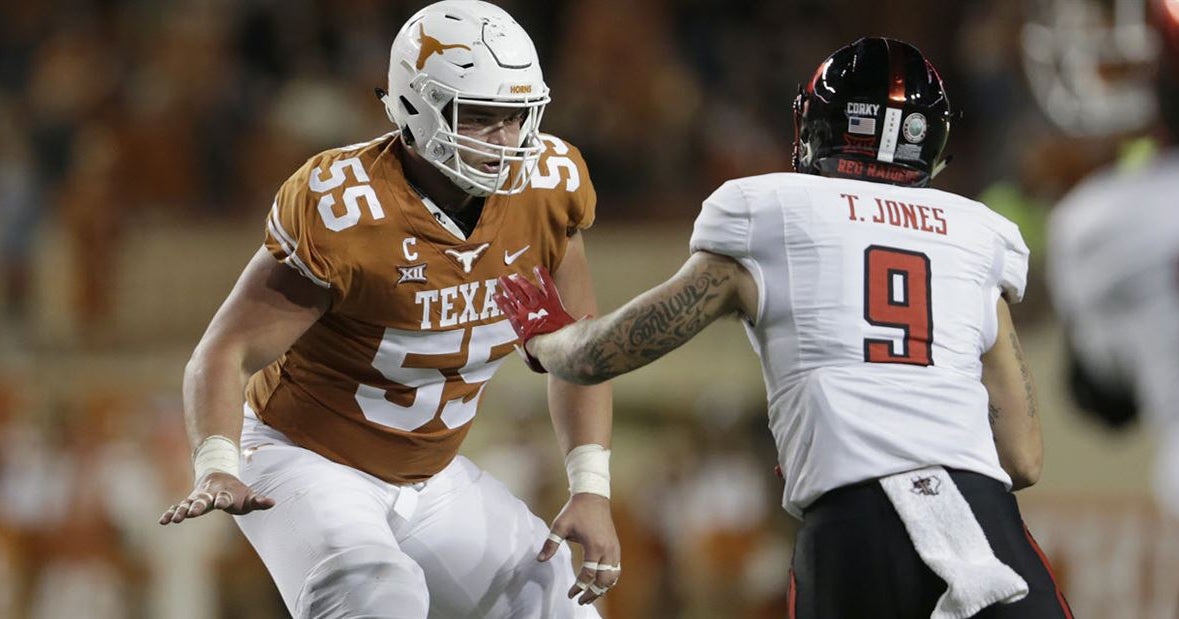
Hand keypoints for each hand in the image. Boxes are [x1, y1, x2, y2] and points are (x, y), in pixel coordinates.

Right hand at [158, 471, 274, 524]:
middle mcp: (209, 495)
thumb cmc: (237, 492)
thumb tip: (273, 502)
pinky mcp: (190, 502)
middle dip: (197, 506)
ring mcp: (198, 498)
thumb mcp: (250, 496)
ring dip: (181, 511)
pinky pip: (178, 507)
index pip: (224, 497)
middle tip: (191, 513)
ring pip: (187, 503)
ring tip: (173, 519)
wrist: (220, 476)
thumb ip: (259, 500)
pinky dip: (171, 512)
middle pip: (203, 500)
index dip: (223, 499)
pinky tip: (163, 521)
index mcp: (225, 494)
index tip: (221, 502)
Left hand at [494, 266, 575, 372]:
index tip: (537, 267)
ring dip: (509, 287)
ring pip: (516, 295)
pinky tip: (496, 295)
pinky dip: (502, 302)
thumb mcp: (576, 329)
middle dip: (520, 281)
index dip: (543, 276)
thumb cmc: (567, 340)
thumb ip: (581, 323)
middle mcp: (540, 305)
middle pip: (528, 288)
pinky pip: (508, 309)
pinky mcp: (519, 321)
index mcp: (554, 305)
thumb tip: (590, 318)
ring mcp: (528, 312)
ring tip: (502, 280)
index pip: (549, 286)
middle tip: (513, 276)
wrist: (554, 348)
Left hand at [538, 493, 620, 605]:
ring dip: (603, 589)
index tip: (570, 594)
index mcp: (594, 546)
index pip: (588, 575)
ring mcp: (614, 548)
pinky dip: (610, 579)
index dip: (579, 587)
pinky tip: (600, 584)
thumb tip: (540, 560)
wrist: (593, 496)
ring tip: (591, 596)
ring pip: (613, 577)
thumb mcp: (559, 526)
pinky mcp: (616, 546)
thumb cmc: (575, 511)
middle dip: (593, 593)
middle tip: (581, 601)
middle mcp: (607, 550)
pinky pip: (616, 569)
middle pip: (604, 580)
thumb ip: (551, 544)